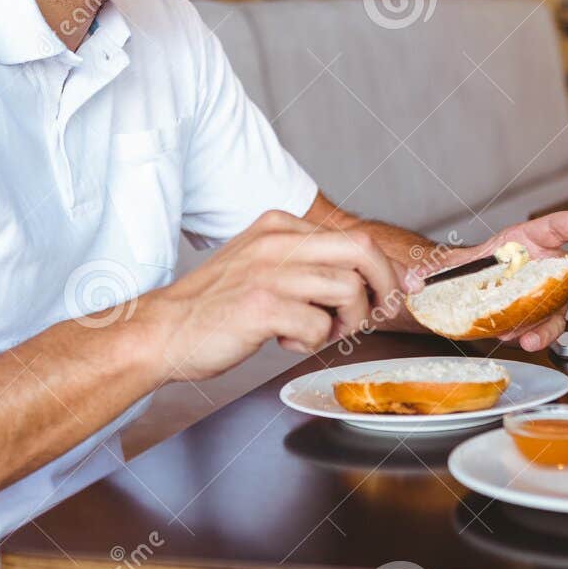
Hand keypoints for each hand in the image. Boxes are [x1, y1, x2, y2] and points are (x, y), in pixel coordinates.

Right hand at [132, 210, 401, 384]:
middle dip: (384, 286)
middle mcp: (277, 241)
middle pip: (362, 251)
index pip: (353, 237)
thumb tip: (365, 279)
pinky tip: (284, 340)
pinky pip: (319, 325)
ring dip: (343, 322)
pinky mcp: (263, 305)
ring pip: (348, 290)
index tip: (403, 288)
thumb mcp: (261, 266)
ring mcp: (270, 271)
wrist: (164, 331)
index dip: (386, 268)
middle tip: (379, 313)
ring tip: (314, 331)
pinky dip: (311, 341)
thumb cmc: (215, 307)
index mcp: (278, 226)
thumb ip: (305, 264)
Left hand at [404, 210, 567, 351]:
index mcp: (523, 241)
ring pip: (561, 305)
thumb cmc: (458, 272)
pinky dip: (537, 336)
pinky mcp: (536, 317)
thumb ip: (425, 272)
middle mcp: (539, 264)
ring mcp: (542, 292)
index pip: (555, 226)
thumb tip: (410, 282)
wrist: (455, 296)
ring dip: (552, 323)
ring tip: (531, 338)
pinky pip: (545, 327)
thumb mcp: (441, 266)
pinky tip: (520, 341)